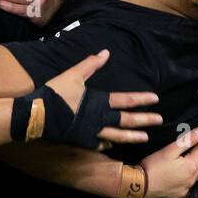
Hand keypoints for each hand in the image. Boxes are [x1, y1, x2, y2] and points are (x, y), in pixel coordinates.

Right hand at [45, 50, 161, 148]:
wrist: (37, 115)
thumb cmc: (55, 93)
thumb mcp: (73, 75)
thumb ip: (91, 64)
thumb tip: (106, 52)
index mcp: (99, 102)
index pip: (126, 100)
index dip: (141, 99)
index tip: (155, 99)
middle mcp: (99, 119)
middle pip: (127, 121)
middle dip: (144, 120)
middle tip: (159, 121)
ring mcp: (91, 132)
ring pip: (117, 136)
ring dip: (132, 137)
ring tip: (145, 138)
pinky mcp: (82, 141)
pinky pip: (99, 143)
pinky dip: (107, 144)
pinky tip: (113, 145)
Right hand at [142, 126, 197, 197]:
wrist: (138, 187)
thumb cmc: (153, 167)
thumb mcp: (169, 150)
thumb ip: (187, 140)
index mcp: (191, 167)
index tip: (194, 137)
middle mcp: (192, 180)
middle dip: (195, 156)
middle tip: (186, 149)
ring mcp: (185, 190)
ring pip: (193, 176)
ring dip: (190, 169)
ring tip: (180, 163)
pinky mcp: (178, 197)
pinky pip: (186, 187)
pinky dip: (183, 181)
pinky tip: (175, 177)